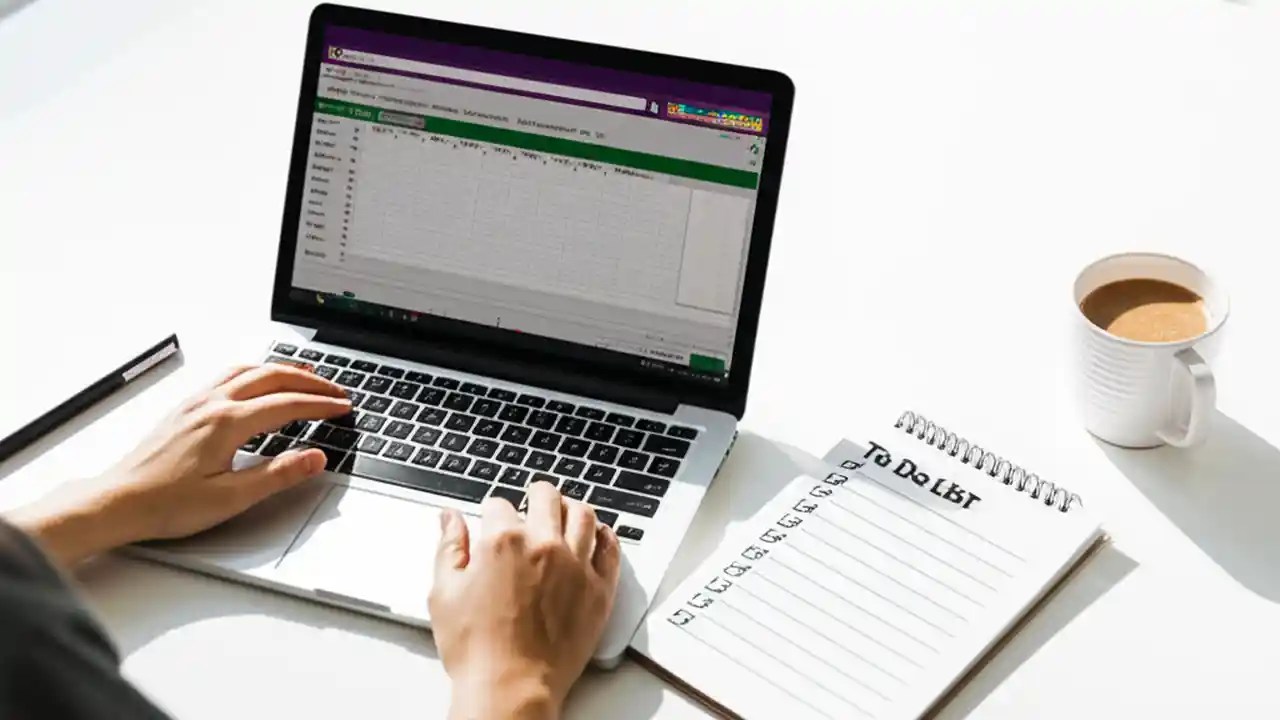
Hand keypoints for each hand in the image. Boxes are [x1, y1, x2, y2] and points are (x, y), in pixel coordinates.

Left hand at [8, 364, 351, 565]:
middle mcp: (212, 404)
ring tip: (305, 376)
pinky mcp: (185, 408)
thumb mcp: (230, 498)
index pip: (287, 405)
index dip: (321, 405)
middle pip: (272, 377)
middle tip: (335, 390)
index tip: (343, 407)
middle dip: (310, 381)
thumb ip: (277, 475)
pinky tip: (258, 382)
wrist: (117, 502)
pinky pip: (228, 376)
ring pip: (248, 370)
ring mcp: (196, 403)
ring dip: (283, 370)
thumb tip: (314, 458)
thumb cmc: (165, 504)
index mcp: (227, 423)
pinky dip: (255, 372)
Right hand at [430, 482, 621, 719]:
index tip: (493, 521)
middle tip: (534, 498)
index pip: (499, 506)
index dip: (493, 512)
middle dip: (536, 494)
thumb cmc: (476, 649)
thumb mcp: (443, 593)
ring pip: (583, 515)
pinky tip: (598, 535)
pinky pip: (610, 550)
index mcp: (503, 543)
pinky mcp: (598, 590)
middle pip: (547, 497)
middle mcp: (543, 546)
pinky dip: (605, 536)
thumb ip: (449, 548)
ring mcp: (576, 566)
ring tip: (566, 511)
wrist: (510, 687)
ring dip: (572, 507)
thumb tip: (449, 518)